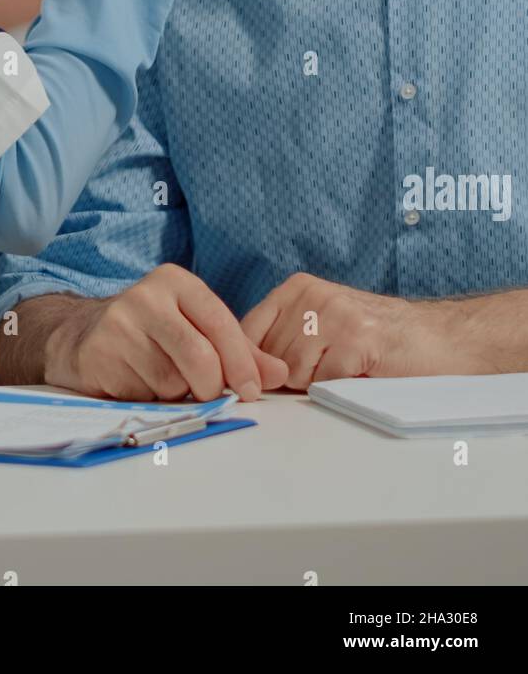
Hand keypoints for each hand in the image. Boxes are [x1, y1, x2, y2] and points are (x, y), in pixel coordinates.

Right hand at [44, 264, 289, 401]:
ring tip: (159, 379)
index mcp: (176, 281)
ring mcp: (119, 322)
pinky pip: (141, 394)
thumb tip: (280, 373)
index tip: (252, 391)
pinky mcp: (99, 352)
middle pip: (199, 357)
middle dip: (210, 386)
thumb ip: (239, 351)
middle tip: (207, 394)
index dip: (241, 361)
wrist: (81, 335)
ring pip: (170, 381)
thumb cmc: (150, 333)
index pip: (219, 322)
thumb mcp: (195, 329)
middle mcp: (146, 296)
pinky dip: (148, 400)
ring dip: (175, 394)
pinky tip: (136, 382)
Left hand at [241, 272, 464, 387]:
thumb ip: (280, 342)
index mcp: (297, 287)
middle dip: (288, 377)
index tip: (259, 383)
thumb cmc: (374, 340)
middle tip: (325, 368)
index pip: (244, 331)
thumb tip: (237, 375)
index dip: (250, 365)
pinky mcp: (355, 337)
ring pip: (292, 371)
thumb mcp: (319, 328)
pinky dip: (339, 386)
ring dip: (315, 381)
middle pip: (267, 357)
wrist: (436, 340)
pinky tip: (360, 369)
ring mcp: (334, 313)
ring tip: (345, 365)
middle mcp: (311, 293)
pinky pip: (322, 381)